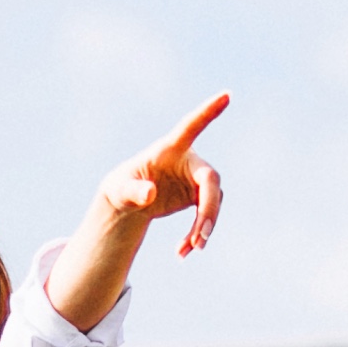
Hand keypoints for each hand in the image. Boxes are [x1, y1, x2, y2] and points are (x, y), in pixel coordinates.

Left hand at [95, 92, 228, 256]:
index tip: (226, 94)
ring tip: (189, 250)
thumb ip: (133, 191)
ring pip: (212, 203)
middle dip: (209, 210)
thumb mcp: (120, 191)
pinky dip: (197, 235)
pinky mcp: (199, 196)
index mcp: (170, 149)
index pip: (192, 126)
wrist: (129, 201)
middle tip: (202, 239)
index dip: (209, 111)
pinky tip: (183, 252)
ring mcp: (196, 179)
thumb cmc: (121, 187)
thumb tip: (151, 193)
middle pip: (211, 182)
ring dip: (203, 228)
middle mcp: (189, 161)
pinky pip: (207, 217)